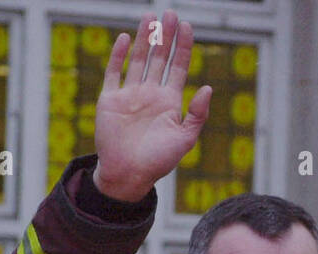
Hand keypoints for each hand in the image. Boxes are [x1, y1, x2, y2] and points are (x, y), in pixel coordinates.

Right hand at [92, 11, 211, 201]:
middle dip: (165, 36)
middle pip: (159, 57)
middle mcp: (151, 93)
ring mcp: (130, 94)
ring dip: (143, 38)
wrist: (129, 174)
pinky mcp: (110, 99)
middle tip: (170, 12)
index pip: (178, 67)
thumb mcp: (185, 139)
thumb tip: (207, 88)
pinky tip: (123, 38)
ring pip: (138, 59)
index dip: (183, 47)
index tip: (188, 27)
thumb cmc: (159, 161)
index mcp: (170, 101)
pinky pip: (114, 73)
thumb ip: (197, 114)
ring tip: (150, 17)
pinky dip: (118, 56)